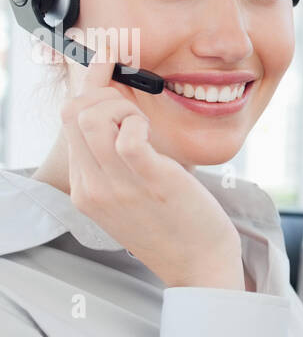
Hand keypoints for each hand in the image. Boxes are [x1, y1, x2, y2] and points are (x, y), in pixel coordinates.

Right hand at [60, 53, 244, 288]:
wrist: (200, 266)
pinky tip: (152, 134)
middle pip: (72, 112)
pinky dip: (139, 123)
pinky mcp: (151, 182)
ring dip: (122, 106)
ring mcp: (119, 187)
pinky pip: (127, 137)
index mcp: (85, 188)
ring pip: (92, 118)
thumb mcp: (131, 191)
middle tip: (134, 109)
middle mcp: (93, 187)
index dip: (90, 88)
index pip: (67, 120)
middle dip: (103, 93)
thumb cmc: (174, 222)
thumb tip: (117, 109)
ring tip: (144, 125)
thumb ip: (116, 156)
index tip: (111, 70)